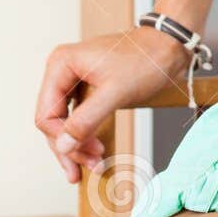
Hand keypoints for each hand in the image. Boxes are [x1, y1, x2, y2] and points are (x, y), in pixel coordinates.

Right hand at [35, 26, 186, 181]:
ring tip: (93, 165)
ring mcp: (74, 78)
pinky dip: (85, 134)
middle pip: (53, 120)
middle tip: (85, 170)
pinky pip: (78, 115)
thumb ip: (86, 120)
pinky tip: (93, 150)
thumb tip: (63, 145)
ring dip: (77, 144)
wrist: (170, 46)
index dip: (62, 140)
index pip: (47, 114)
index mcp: (62, 64)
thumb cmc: (146, 60)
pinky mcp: (87, 86)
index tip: (86, 156)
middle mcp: (62, 70)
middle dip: (70, 146)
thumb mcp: (116, 93)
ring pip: (65, 121)